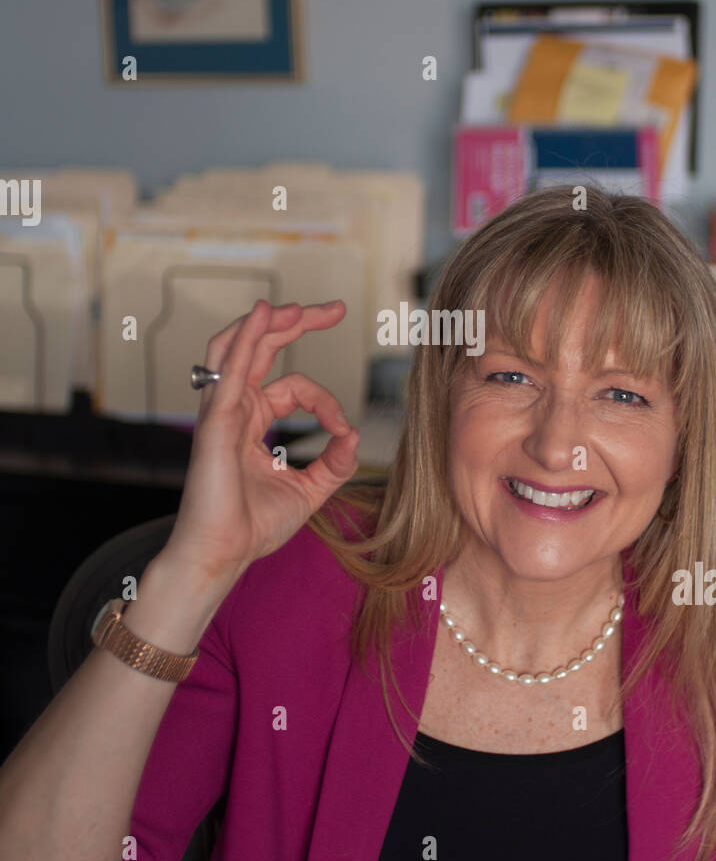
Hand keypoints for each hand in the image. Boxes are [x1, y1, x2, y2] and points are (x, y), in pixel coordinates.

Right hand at [158, 299, 360, 589]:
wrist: (222, 554)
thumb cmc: (253, 526)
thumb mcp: (310, 489)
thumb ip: (335, 462)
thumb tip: (355, 434)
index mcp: (253, 420)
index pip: (294, 387)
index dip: (326, 401)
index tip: (343, 430)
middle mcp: (235, 408)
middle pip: (263, 347)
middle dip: (298, 322)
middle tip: (335, 308)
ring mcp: (222, 411)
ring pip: (240, 346)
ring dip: (268, 321)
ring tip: (299, 306)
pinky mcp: (216, 421)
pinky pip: (231, 369)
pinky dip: (247, 337)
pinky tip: (264, 313)